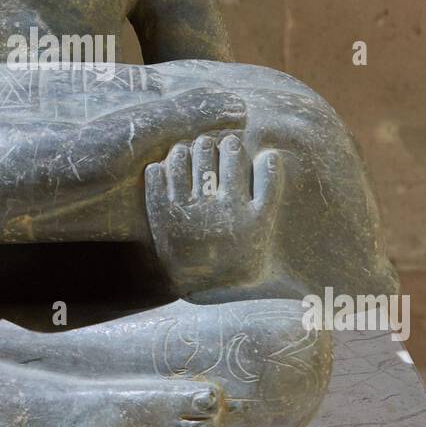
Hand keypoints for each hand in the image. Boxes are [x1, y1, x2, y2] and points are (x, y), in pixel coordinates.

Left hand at [144, 134, 283, 295]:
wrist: (207, 283)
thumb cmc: (240, 249)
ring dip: (182, 151)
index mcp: (234, 205)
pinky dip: (158, 169)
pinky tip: (164, 167)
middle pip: (204, 155)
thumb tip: (270, 154)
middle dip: (207, 144)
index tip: (231, 143)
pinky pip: (154, 180)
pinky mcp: (159, 217)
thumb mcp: (263, 222)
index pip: (232, 158)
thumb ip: (269, 187)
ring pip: (178, 162)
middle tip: (208, 143)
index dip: (231, 145)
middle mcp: (207, 206)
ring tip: (186, 150)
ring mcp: (181, 210)